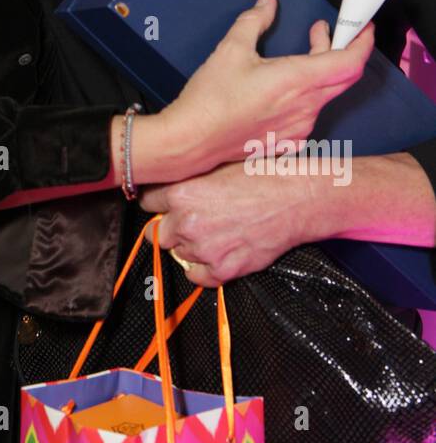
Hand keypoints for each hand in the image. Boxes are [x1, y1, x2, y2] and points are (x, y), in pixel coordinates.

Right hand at [131, 0, 373, 184]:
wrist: (192, 141)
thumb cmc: (210, 98)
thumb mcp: (231, 49)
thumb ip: (255, 21)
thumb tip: (268, 3)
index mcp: (297, 80)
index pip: (349, 62)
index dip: (362, 42)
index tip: (361, 27)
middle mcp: (305, 107)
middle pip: (343, 77)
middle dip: (338, 49)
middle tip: (322, 32)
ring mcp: (299, 127)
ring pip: (324, 95)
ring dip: (319, 72)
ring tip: (299, 58)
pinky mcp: (288, 142)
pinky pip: (309, 114)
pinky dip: (306, 96)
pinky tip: (284, 90)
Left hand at [138, 159, 318, 285]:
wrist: (296, 200)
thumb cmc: (261, 178)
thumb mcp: (217, 166)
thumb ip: (188, 178)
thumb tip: (169, 182)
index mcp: (182, 193)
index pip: (147, 202)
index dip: (157, 202)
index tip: (163, 203)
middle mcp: (187, 223)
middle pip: (158, 232)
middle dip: (171, 226)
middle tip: (190, 219)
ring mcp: (204, 249)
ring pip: (178, 253)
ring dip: (189, 246)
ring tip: (213, 232)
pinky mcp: (223, 269)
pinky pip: (196, 276)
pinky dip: (203, 269)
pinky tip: (216, 253)